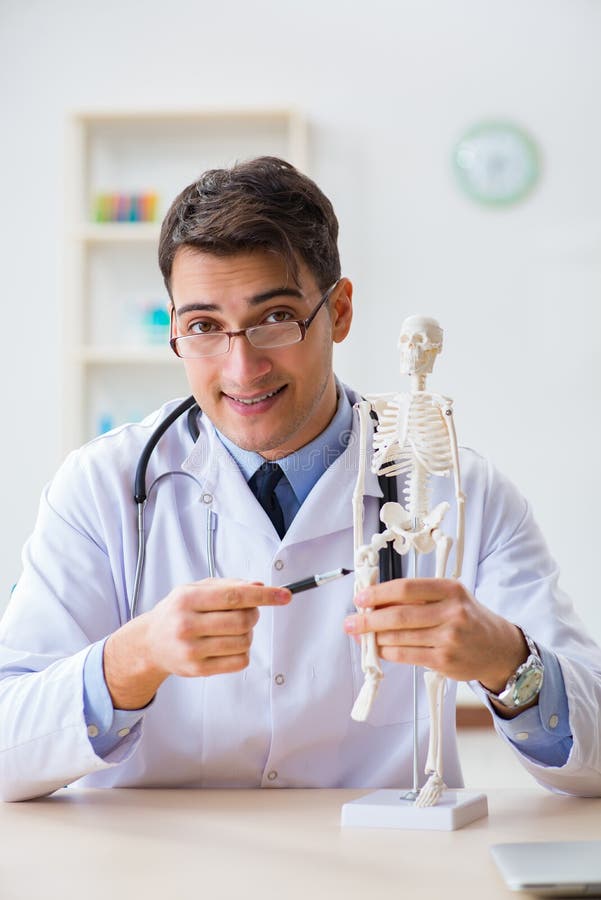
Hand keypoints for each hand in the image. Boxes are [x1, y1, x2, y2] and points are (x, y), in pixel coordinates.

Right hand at [104, 579, 290, 708]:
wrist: (150, 642)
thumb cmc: (178, 611)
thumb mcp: (196, 589)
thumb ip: (229, 585)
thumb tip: (260, 586)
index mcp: (187, 599)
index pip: (234, 596)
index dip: (263, 595)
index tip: (284, 595)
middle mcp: (187, 624)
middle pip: (241, 620)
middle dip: (254, 614)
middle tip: (250, 612)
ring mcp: (192, 650)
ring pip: (243, 642)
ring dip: (248, 633)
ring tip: (235, 629)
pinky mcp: (198, 670)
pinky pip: (238, 661)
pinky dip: (243, 651)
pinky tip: (230, 645)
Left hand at [344, 578, 527, 692]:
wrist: (499, 649)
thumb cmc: (469, 618)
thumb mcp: (450, 597)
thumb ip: (418, 598)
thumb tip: (376, 603)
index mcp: (450, 589)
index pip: (406, 588)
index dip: (378, 593)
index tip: (361, 598)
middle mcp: (451, 612)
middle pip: (399, 615)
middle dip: (368, 619)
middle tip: (350, 622)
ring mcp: (449, 638)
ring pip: (399, 637)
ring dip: (374, 637)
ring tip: (360, 636)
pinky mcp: (444, 661)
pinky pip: (406, 655)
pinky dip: (387, 652)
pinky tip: (379, 649)